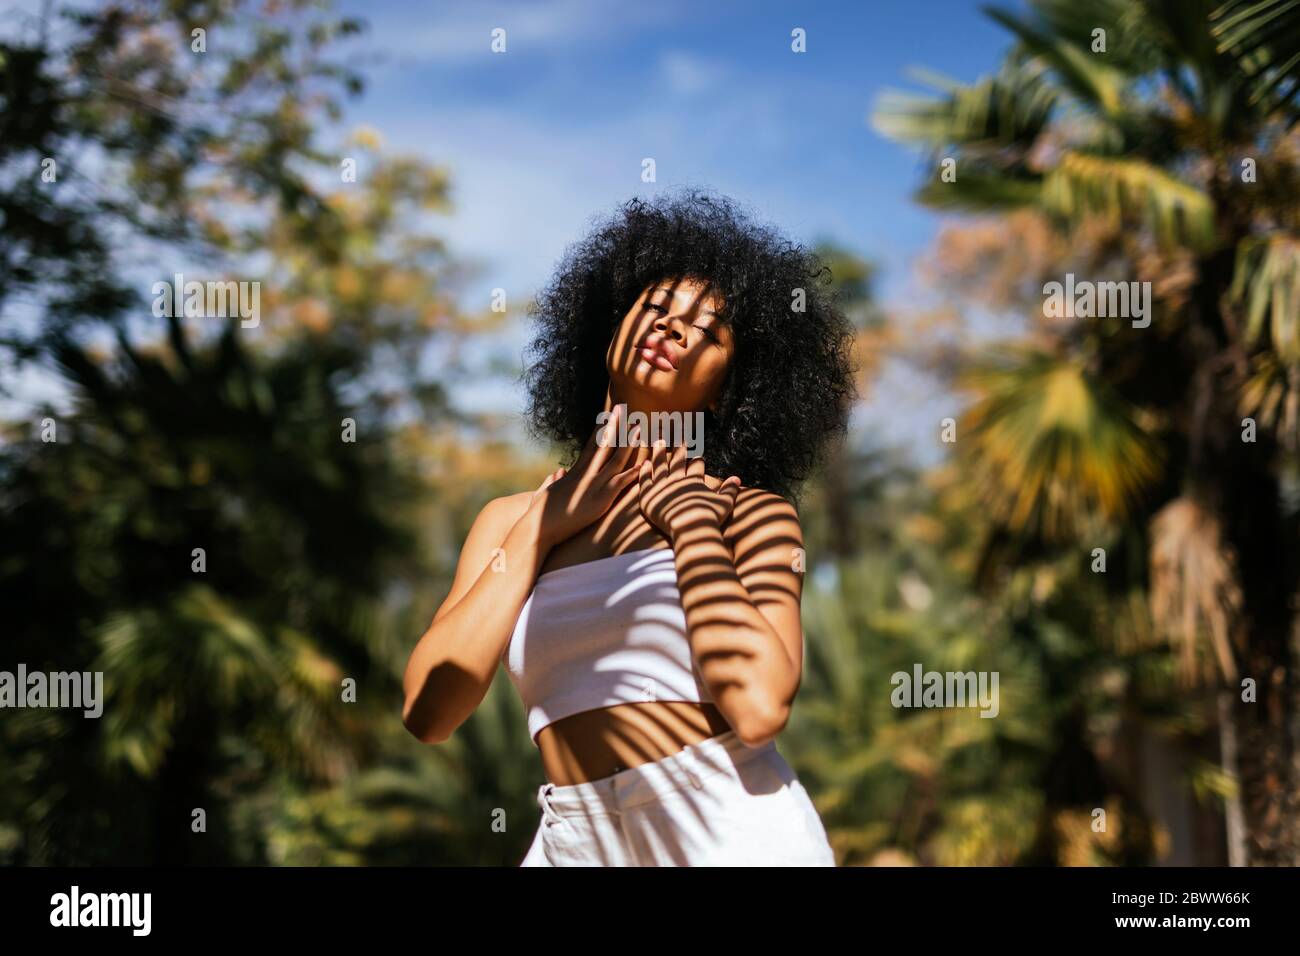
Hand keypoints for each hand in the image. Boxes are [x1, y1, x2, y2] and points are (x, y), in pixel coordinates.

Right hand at [531, 403, 643, 547]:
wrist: (539, 527)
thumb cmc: (539, 513)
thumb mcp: (546, 491)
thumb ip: (554, 480)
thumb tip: (558, 472)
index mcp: (575, 473)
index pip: (590, 446)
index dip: (600, 430)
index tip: (607, 416)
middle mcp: (586, 475)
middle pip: (603, 445)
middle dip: (614, 425)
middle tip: (623, 408)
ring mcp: (594, 486)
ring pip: (616, 459)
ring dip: (628, 443)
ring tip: (639, 427)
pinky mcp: (600, 501)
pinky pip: (621, 483)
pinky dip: (633, 473)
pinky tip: (645, 464)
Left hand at [637, 441, 740, 536]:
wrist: (690, 527)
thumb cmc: (709, 518)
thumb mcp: (725, 503)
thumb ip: (730, 490)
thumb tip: (737, 478)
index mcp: (694, 480)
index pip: (696, 465)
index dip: (698, 460)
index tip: (698, 454)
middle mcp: (677, 479)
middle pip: (678, 460)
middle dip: (680, 450)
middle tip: (680, 441)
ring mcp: (662, 486)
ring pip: (660, 465)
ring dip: (659, 453)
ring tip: (659, 442)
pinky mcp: (649, 495)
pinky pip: (645, 479)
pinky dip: (645, 470)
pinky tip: (645, 462)